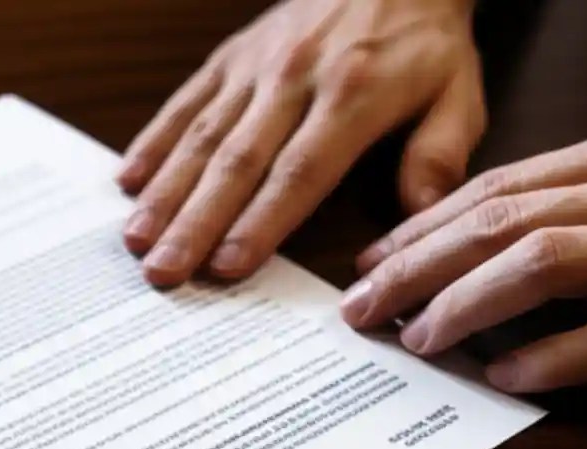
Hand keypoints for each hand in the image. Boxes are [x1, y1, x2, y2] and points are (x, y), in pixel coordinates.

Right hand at [117, 0, 482, 286]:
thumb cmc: (424, 39)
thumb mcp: (458, 91)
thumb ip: (439, 155)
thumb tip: (420, 217)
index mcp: (352, 95)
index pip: (299, 170)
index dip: (261, 221)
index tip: (228, 265)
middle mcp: (294, 80)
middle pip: (237, 162)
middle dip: (196, 222)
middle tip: (163, 271)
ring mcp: (255, 66)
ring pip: (203, 136)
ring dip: (166, 191)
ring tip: (137, 239)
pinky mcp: (231, 56)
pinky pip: (187, 101)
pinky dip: (154, 140)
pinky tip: (128, 180)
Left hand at [342, 122, 586, 391]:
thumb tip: (490, 243)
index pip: (499, 184)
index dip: (424, 227)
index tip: (373, 261)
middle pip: (501, 221)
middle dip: (416, 267)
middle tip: (361, 308)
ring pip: (546, 264)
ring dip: (466, 306)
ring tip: (418, 341)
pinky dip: (560, 357)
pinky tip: (512, 379)